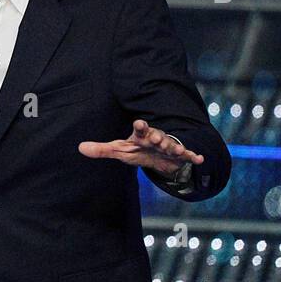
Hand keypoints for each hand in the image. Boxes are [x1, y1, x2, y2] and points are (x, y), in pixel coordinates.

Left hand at [78, 119, 203, 176]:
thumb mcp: (120, 150)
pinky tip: (200, 159)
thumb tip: (80, 147)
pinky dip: (193, 156)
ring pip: (171, 144)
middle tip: (157, 138)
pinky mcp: (179, 155)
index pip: (140, 129)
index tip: (139, 123)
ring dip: (173, 146)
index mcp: (141, 135)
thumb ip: (102, 149)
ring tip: (175, 149)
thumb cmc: (137, 149)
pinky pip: (187, 155)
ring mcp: (168, 145)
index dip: (140, 126)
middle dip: (158, 136)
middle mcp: (156, 138)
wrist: (158, 155)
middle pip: (157, 135)